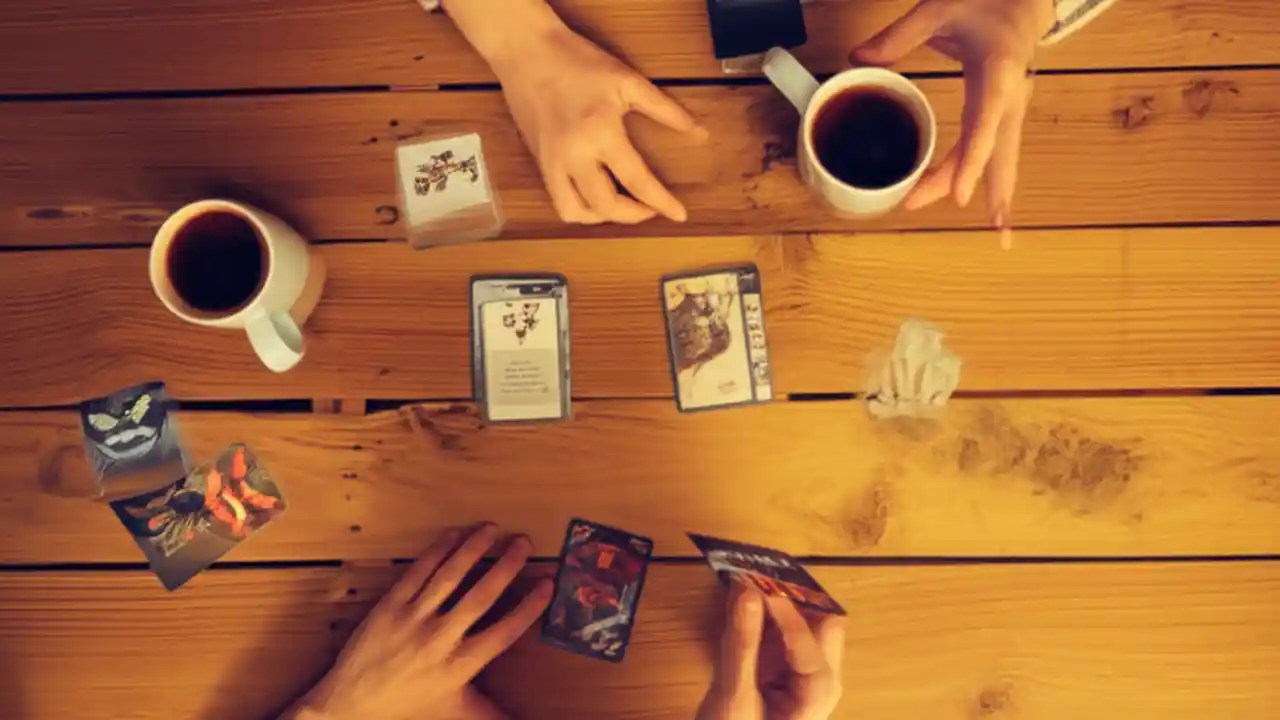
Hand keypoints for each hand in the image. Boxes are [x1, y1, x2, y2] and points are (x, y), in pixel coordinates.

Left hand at [285, 524, 552, 719]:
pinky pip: (418, 572)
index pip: (503, 632)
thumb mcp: (454, 710)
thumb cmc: (407, 706)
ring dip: (473, 549)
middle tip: (524, 543)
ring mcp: (413, 619)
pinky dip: (438, 551)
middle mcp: (439, 640)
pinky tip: (454, 535)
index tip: (547, 584)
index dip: (528, 607)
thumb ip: (491, 713)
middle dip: (506, 567)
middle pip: (480, 597)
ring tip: (492, 529)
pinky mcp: (390, 606)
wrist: (351, 703)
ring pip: (449, 577)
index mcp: (459, 666)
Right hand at [488, 23, 706, 224]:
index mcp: (599, 133)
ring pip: (576, 212)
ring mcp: (552, 163)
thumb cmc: (578, 61)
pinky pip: (559, 201)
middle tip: (652, 209)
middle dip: (634, 215)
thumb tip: (699, 133)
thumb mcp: (627, 81)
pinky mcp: (540, 163)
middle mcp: (573, 155)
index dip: (662, 203)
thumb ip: (665, 110)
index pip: (637, 180)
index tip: (679, 214)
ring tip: (623, 205)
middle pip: (606, 207)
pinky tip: (595, 197)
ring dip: (603, 217)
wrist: (526, 52)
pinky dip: (579, 209)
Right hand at [697, 583, 844, 719]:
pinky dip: (766, 609)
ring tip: (747, 574)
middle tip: (758, 572)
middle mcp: (821, 678)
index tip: (756, 582)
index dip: (784, 609)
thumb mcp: (733, 698)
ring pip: (805, 618)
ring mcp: (804, 669)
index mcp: (817, 693)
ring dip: (780, 597)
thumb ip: (741, 643)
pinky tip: (743, 597)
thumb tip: (747, 591)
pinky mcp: (783, 664)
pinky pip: (783, 626)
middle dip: (794, 596)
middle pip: (823, 621)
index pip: (809, 640)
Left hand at [852, 0, 1054, 227]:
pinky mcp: (1007, 114)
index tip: (958, 195)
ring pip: (1003, 158)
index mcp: (996, 74)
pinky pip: (1000, 152)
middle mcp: (1011, 97)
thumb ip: (899, 36)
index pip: (982, 125)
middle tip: (983, 228)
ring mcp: (1013, 108)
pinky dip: (997, 181)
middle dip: (984, 189)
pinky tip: (996, 210)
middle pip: (997, 152)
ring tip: (1002, 235)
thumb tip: (857, 60)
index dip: (970, 162)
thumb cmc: (988, 1)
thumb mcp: (940, 8)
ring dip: (999, 195)